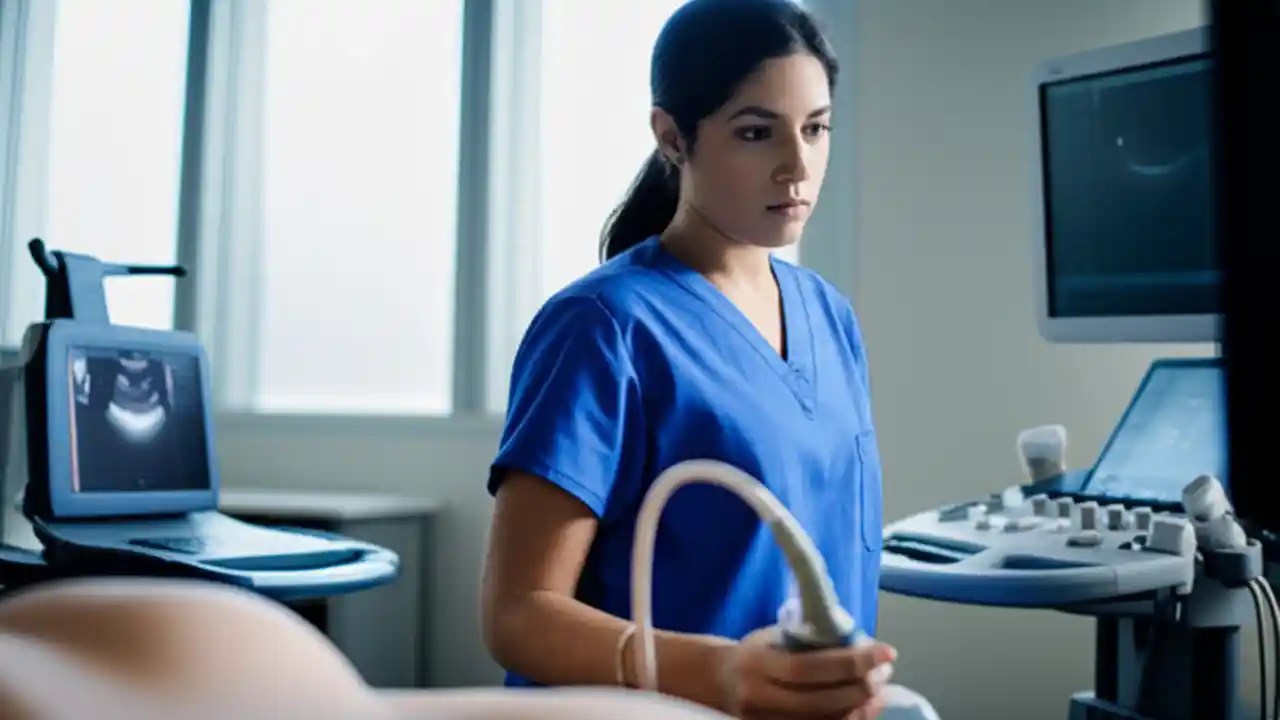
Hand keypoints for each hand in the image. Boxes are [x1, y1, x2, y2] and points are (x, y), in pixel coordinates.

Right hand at [717, 625, 895, 719]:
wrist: (711, 681)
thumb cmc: (750, 653)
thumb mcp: (771, 638)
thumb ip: (806, 642)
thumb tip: (856, 644)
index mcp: (758, 663)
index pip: (812, 667)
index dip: (853, 662)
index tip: (884, 652)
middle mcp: (760, 697)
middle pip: (822, 701)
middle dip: (861, 687)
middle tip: (884, 673)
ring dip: (859, 708)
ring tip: (880, 692)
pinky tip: (862, 709)